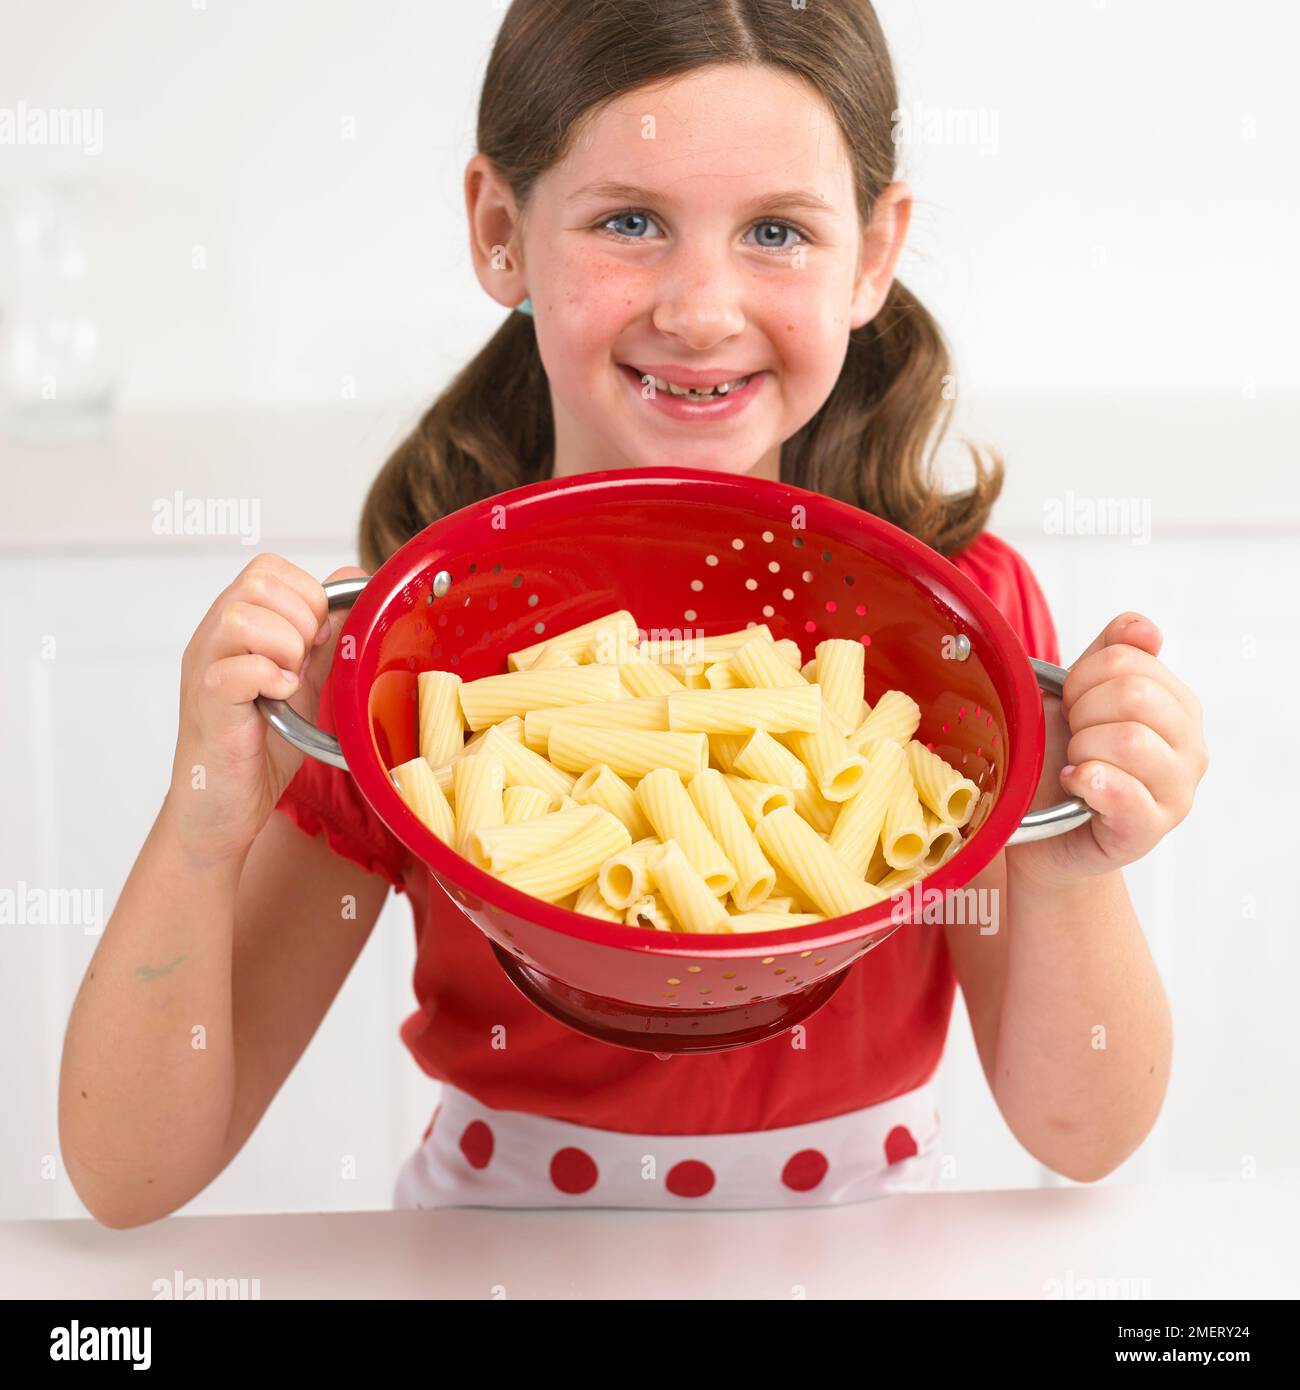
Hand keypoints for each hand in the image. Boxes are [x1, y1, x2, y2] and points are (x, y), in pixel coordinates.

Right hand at [164, 555, 366, 867]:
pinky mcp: (206, 703)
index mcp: (235, 624)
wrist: (225, 809)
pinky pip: (237, 669)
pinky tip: (279, 700)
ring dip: (285, 648)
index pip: (269, 568)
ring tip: (289, 682)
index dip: (308, 596)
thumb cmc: (259, 747)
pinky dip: (271, 680)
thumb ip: (323, 638)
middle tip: (305, 661)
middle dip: (301, 618)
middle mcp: (212, 637)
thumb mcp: (304, 680)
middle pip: (257, 582)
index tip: (318, 640)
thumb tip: (353, 587)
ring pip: (241, 617)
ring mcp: (204, 667)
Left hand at [1010, 612, 1208, 886]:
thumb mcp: (1079, 696)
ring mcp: (1176, 791)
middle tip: (1072, 736)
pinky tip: (1074, 783)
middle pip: (1134, 694)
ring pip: (1130, 740)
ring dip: (1082, 747)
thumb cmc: (1061, 758)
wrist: (1041, 827)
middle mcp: (1190, 746)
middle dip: (1082, 711)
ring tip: (1076, 762)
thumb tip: (1144, 629)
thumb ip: (1110, 653)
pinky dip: (1085, 780)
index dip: (1081, 677)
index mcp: (1177, 705)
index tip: (1071, 703)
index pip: (1128, 659)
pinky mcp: (1148, 830)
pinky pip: (1123, 792)